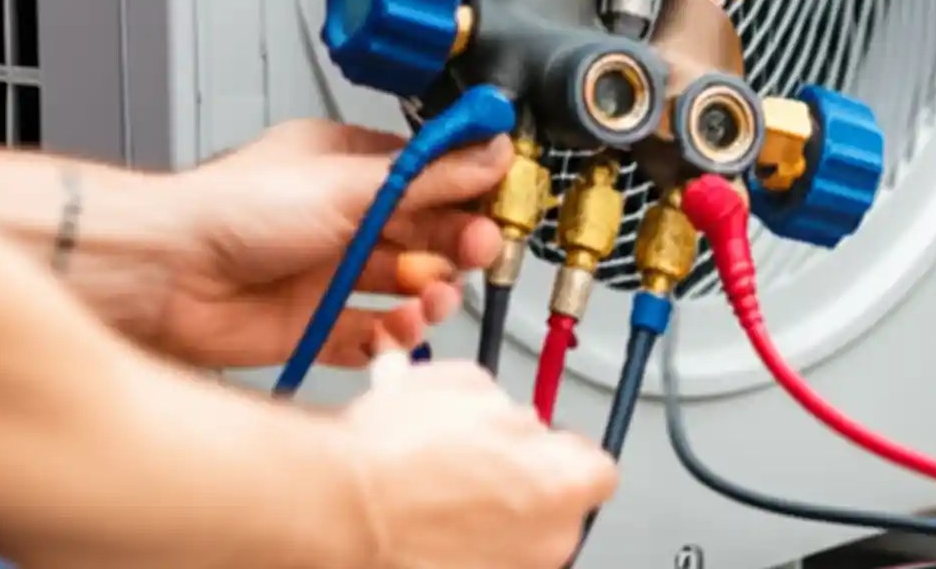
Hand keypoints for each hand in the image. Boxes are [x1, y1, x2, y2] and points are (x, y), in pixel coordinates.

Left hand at [157, 120, 513, 367]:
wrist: (163, 275)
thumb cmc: (230, 211)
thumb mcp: (348, 183)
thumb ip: (426, 177)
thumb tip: (487, 151)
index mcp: (345, 168)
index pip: (426, 176)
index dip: (467, 191)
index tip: (500, 202)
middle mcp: (340, 218)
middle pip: (423, 234)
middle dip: (455, 244)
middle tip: (478, 251)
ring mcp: (328, 273)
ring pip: (403, 285)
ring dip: (429, 292)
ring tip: (432, 296)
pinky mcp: (316, 324)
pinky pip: (372, 333)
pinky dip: (392, 333)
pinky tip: (397, 327)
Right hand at [343, 360, 618, 567]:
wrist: (338, 503)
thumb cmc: (395, 450)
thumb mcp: (466, 384)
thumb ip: (507, 405)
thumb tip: (507, 416)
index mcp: (562, 483)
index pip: (598, 468)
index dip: (563, 451)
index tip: (537, 445)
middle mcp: (548, 542)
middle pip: (557, 506)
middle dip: (525, 484)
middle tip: (478, 462)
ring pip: (516, 539)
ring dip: (491, 517)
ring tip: (439, 491)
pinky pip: (481, 560)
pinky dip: (461, 547)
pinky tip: (426, 523)